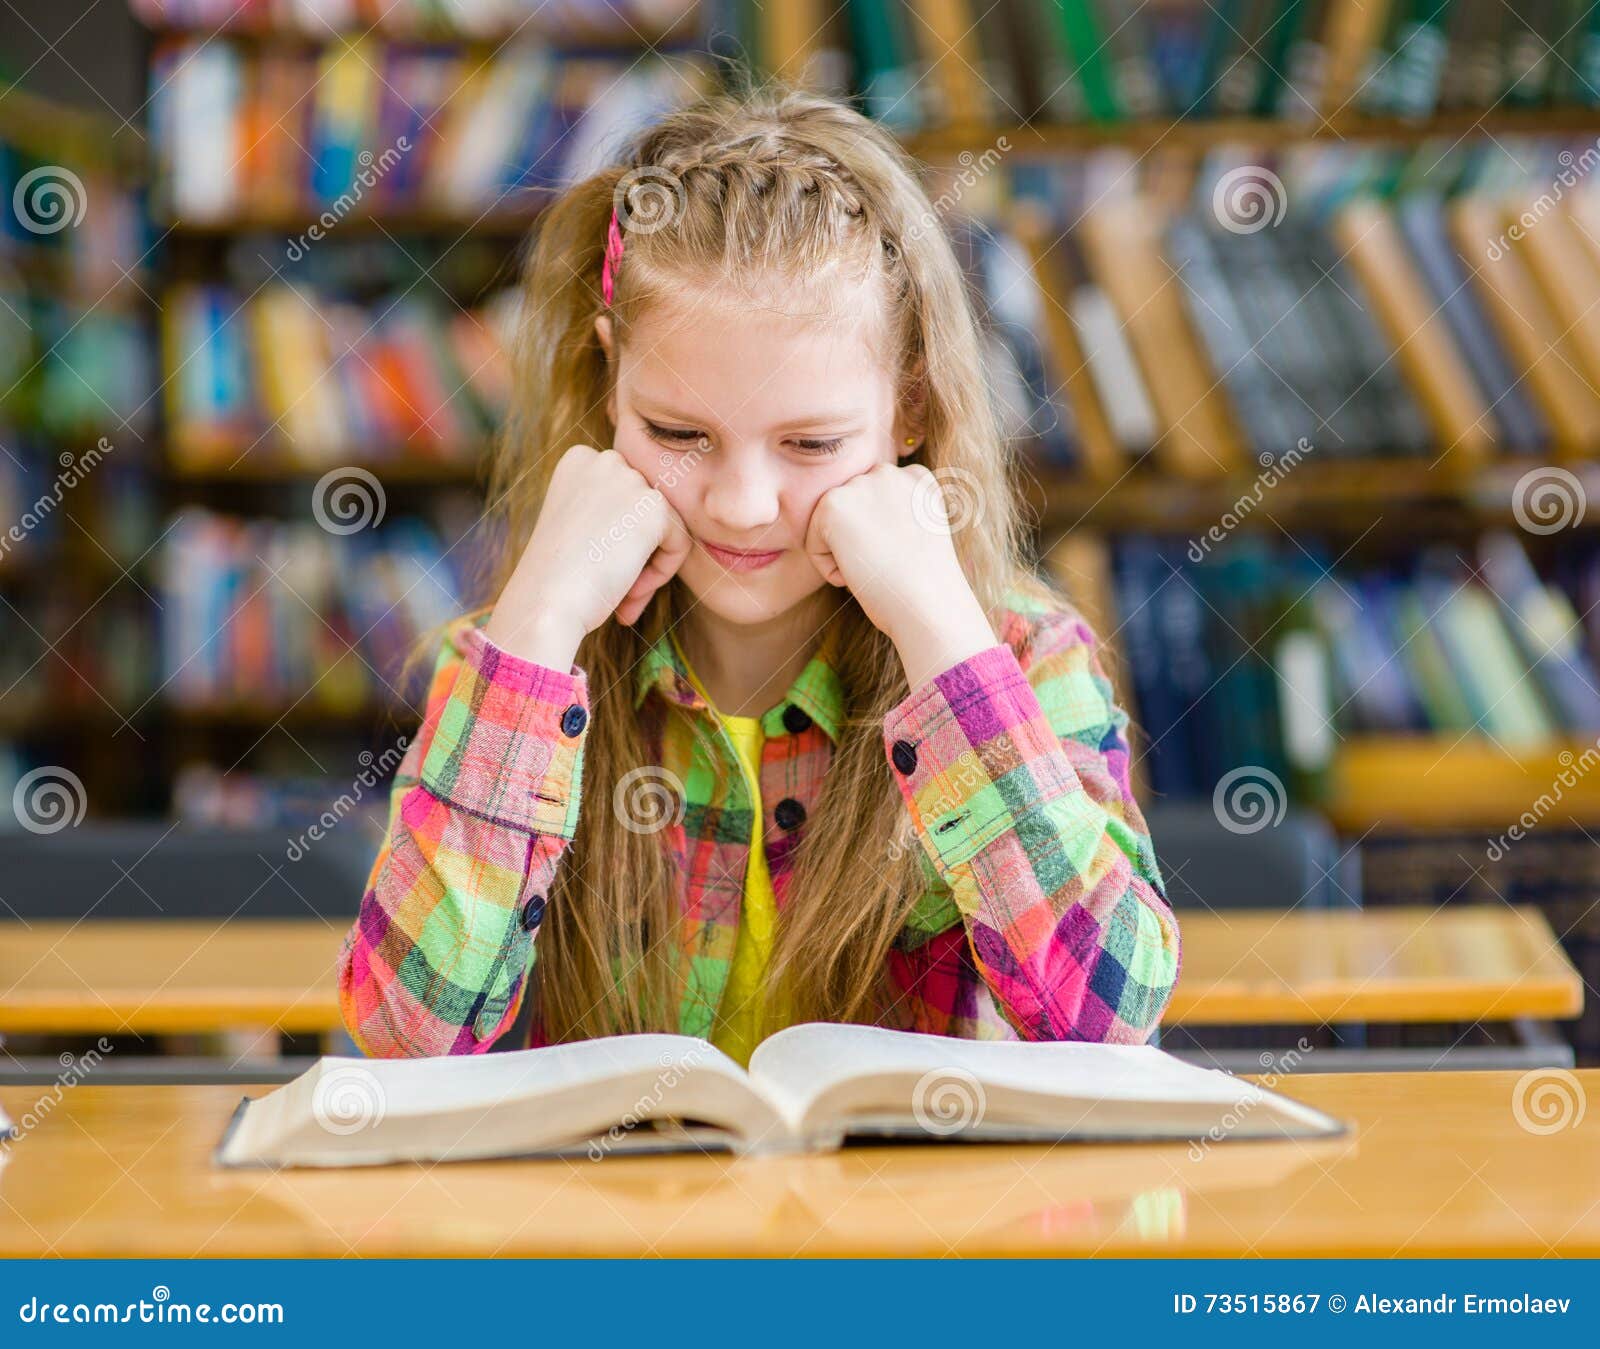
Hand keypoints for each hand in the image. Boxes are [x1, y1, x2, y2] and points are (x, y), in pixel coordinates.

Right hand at [485, 445, 690, 667]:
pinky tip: (631, 592)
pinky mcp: (653, 506)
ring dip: (649, 565)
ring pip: (665, 526)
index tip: (599, 567)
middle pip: (646, 508)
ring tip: (624, 597)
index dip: (618, 538)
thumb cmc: (556, 577)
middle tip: (619, 592)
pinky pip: (679, 541)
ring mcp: (629, 479)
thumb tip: (647, 521)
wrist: (544, 602)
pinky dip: (663, 572)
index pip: (625, 496)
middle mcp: (604, 460)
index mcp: (579, 460)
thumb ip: (610, 513)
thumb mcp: (578, 528)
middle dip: (638, 552)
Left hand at [804, 462, 997, 689]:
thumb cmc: (927, 586)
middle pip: (851, 513)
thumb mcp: (921, 535)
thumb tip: (862, 524)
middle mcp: (889, 472)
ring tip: (877, 568)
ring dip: (845, 555)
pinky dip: (830, 568)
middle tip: (889, 566)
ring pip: (831, 527)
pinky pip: (814, 542)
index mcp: (917, 478)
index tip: (903, 560)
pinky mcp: (833, 504)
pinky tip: (860, 572)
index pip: (876, 507)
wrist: (928, 603)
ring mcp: (861, 484)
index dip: (883, 542)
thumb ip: (896, 514)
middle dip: (860, 543)